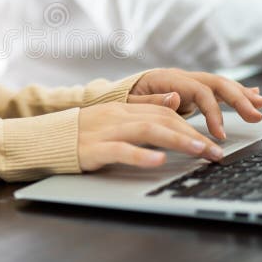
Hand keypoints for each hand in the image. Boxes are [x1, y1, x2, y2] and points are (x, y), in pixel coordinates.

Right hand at [78, 97, 223, 171]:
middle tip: (215, 153)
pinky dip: (141, 155)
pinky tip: (159, 160)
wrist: (45, 138)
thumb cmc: (82, 133)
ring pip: (147, 131)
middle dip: (193, 136)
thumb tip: (175, 101)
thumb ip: (143, 110)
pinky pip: (121, 151)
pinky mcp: (94, 149)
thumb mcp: (114, 118)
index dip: (191, 126)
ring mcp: (106, 131)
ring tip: (199, 151)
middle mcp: (118, 116)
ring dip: (177, 140)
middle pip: (162, 120)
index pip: (164, 113)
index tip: (212, 143)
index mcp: (124, 109)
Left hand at [128, 68, 261, 139]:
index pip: (199, 92)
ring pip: (220, 85)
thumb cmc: (121, 100)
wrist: (115, 93)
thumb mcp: (129, 103)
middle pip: (215, 83)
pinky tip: (254, 96)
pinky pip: (217, 90)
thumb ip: (152, 101)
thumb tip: (176, 98)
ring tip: (261, 105)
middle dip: (238, 99)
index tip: (219, 135)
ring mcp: (188, 82)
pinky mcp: (192, 90)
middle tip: (256, 115)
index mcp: (167, 79)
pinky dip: (236, 93)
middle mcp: (181, 77)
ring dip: (242, 95)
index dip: (213, 112)